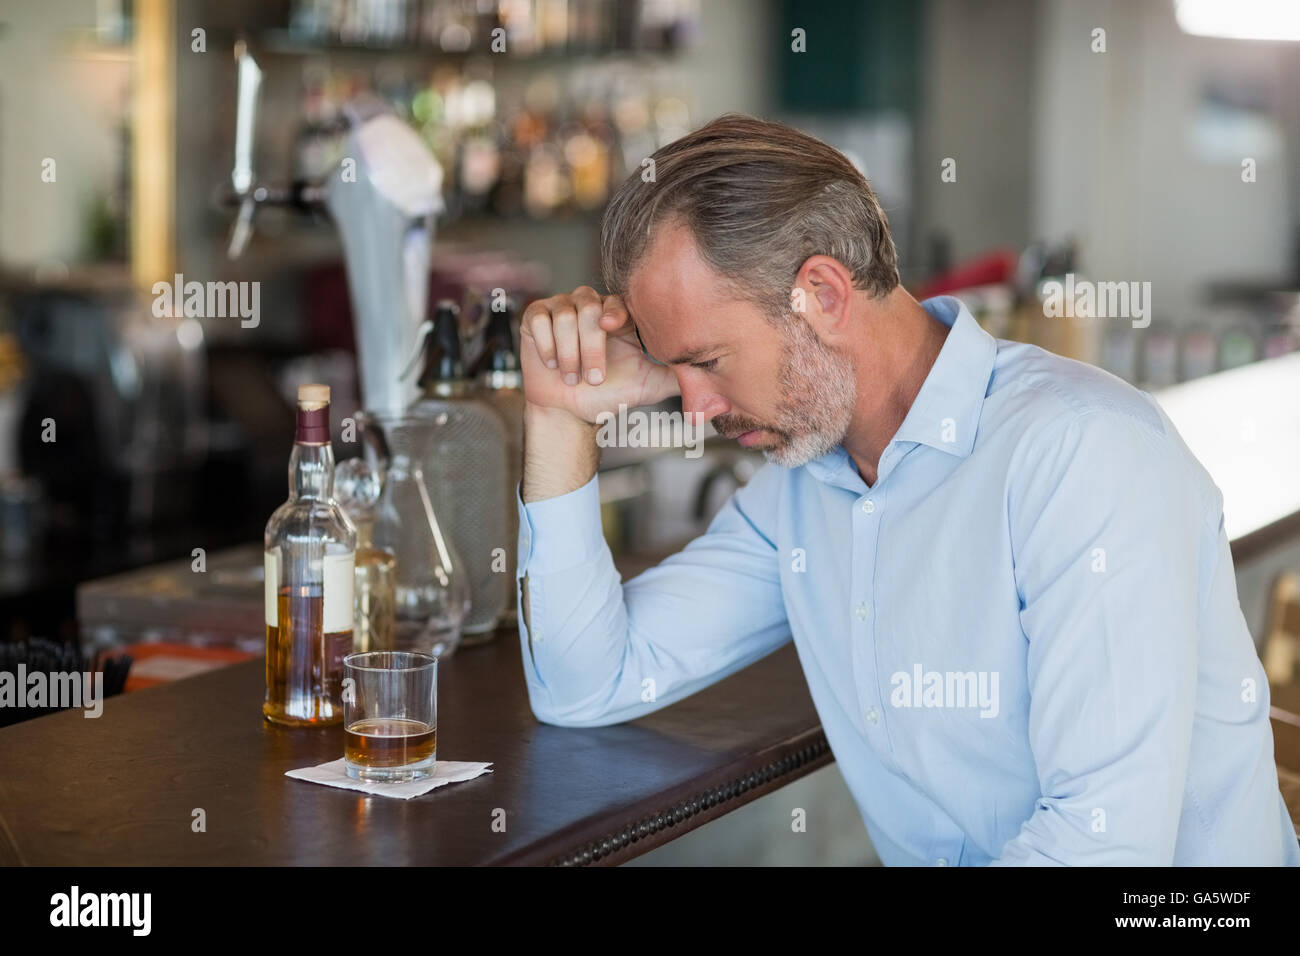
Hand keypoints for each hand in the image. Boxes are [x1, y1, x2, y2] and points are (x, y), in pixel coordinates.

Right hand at [520, 286, 678, 423]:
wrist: (570, 411)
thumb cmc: (607, 394)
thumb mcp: (649, 385)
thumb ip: (679, 376)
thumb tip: (717, 381)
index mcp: (619, 315)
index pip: (619, 300)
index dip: (616, 311)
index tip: (613, 328)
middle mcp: (591, 305)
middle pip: (589, 308)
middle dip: (591, 348)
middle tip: (594, 378)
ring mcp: (562, 308)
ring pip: (564, 316)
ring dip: (569, 353)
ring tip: (572, 376)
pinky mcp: (536, 316)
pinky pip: (539, 319)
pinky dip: (547, 345)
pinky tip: (552, 363)